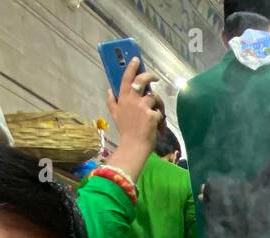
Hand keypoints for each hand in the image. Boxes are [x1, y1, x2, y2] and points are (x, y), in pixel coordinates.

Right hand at [104, 57, 162, 179]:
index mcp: (123, 99)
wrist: (133, 146)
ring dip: (158, 104)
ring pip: (154, 97)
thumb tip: (109, 89)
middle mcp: (132, 100)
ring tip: (156, 113)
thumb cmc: (125, 131)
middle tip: (154, 77)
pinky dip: (160, 118)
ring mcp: (143, 107)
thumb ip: (111, 101)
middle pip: (142, 80)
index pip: (126, 78)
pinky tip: (157, 126)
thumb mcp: (114, 115)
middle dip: (149, 76)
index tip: (136, 59)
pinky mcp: (152, 115)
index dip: (131, 67)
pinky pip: (159, 112)